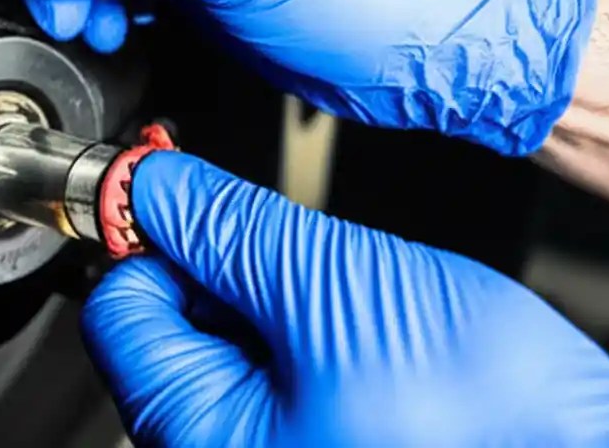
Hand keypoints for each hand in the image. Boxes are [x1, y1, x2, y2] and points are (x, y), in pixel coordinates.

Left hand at [82, 152, 608, 446]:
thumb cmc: (489, 412)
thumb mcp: (332, 284)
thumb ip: (225, 228)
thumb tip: (154, 186)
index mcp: (203, 441)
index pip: (119, 312)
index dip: (149, 235)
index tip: (182, 190)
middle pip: (167, 330)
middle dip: (217, 266)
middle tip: (285, 238)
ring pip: (226, 346)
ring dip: (268, 294)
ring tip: (347, 294)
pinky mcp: (323, 446)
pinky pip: (278, 374)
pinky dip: (302, 328)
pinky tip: (361, 323)